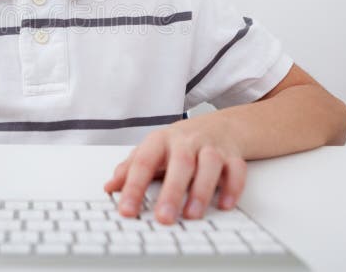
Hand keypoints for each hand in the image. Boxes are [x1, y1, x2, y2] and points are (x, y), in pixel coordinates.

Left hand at [103, 117, 245, 223]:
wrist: (217, 126)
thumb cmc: (178, 144)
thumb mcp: (150, 151)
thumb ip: (130, 169)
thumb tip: (109, 187)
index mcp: (160, 140)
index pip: (144, 162)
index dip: (133, 187)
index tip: (126, 210)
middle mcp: (186, 142)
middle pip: (180, 163)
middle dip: (172, 191)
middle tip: (163, 218)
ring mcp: (211, 147)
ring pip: (209, 164)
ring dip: (201, 191)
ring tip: (191, 215)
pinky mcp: (232, 156)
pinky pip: (236, 169)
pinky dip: (232, 187)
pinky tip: (223, 205)